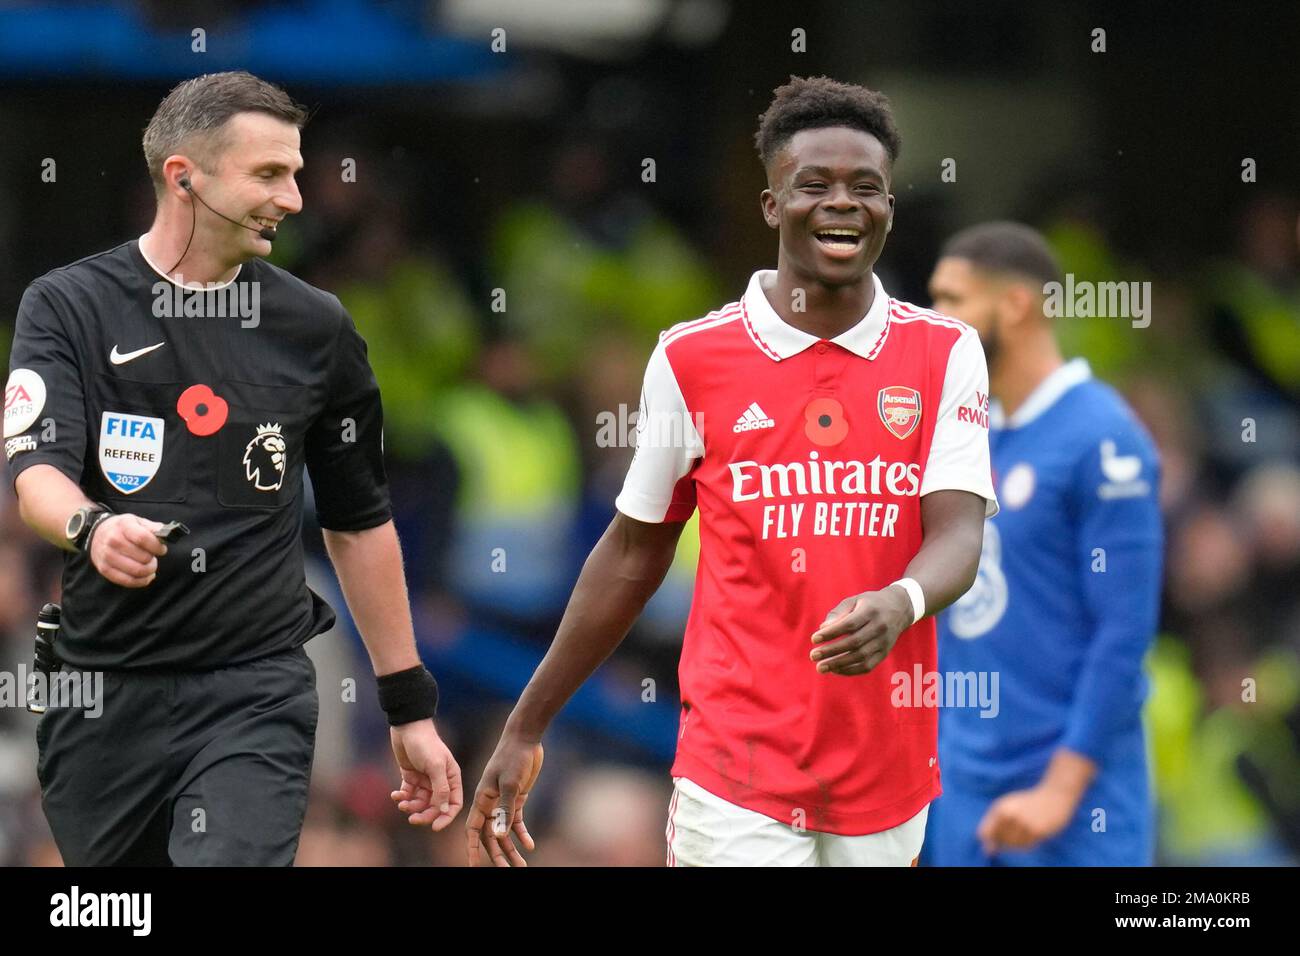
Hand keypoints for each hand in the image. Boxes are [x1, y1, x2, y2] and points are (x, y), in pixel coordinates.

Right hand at [89, 514, 167, 587]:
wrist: (97, 533)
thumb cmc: (123, 528)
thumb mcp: (137, 521)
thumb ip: (153, 528)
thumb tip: (167, 534)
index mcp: (123, 525)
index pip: (143, 538)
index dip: (157, 546)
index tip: (162, 549)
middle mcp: (113, 540)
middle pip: (143, 557)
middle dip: (153, 559)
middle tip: (153, 557)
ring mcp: (107, 556)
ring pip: (137, 571)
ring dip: (149, 570)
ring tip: (150, 565)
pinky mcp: (105, 569)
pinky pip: (128, 581)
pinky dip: (142, 581)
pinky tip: (147, 576)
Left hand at [389, 719, 463, 830]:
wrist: (407, 727)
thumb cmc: (425, 743)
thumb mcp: (436, 765)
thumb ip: (440, 788)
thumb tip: (443, 810)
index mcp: (451, 778)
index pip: (453, 803)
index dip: (446, 817)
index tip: (435, 827)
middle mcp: (439, 781)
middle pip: (435, 806)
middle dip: (424, 814)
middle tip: (412, 818)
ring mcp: (425, 780)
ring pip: (420, 802)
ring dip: (410, 806)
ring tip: (401, 802)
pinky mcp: (411, 777)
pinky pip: (408, 794)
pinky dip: (402, 797)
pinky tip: (395, 794)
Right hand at [466, 732, 543, 866]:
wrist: (525, 738)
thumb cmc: (513, 757)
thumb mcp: (510, 784)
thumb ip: (504, 810)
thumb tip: (498, 836)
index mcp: (481, 800)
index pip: (473, 830)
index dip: (473, 849)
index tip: (474, 867)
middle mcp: (489, 803)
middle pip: (490, 836)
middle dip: (498, 855)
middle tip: (508, 871)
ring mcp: (503, 801)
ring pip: (504, 831)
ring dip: (512, 848)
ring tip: (522, 865)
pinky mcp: (516, 797)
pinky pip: (516, 821)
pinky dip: (522, 833)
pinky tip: (530, 845)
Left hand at [810, 585, 914, 675]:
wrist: (900, 608)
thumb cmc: (870, 603)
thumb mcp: (854, 600)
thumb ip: (838, 613)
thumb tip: (823, 628)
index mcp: (870, 611)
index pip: (849, 624)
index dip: (831, 633)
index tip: (814, 639)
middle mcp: (879, 627)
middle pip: (854, 642)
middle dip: (832, 651)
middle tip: (813, 656)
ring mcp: (884, 642)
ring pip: (860, 657)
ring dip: (839, 664)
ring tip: (821, 667)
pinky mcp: (885, 653)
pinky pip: (867, 666)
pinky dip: (850, 670)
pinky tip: (835, 670)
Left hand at [976, 785, 1077, 853]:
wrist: (1054, 795)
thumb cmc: (1026, 801)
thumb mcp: (1005, 806)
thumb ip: (992, 825)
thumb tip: (987, 850)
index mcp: (1000, 808)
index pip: (984, 833)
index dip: (989, 837)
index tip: (996, 834)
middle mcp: (1011, 816)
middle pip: (999, 841)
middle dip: (1003, 840)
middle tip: (1015, 828)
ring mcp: (1025, 825)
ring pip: (1012, 846)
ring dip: (1015, 843)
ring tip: (1023, 829)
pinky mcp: (1039, 832)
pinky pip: (1026, 846)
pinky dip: (1026, 843)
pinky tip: (1031, 832)